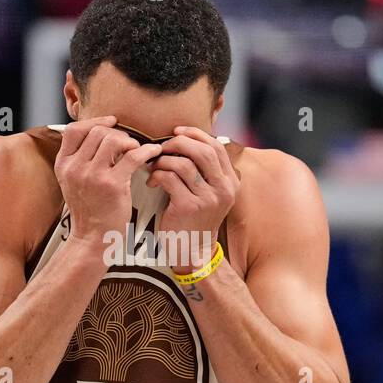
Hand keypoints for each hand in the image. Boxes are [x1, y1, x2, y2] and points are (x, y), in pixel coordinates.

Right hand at [55, 116, 163, 247]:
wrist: (92, 238)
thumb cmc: (89, 210)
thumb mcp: (73, 182)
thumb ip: (80, 159)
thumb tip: (99, 134)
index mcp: (64, 165)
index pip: (74, 130)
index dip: (95, 121)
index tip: (111, 122)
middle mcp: (75, 168)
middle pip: (97, 132)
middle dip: (117, 133)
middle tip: (128, 144)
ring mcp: (92, 176)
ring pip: (114, 139)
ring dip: (130, 141)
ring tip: (136, 151)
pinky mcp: (112, 185)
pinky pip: (133, 156)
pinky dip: (146, 151)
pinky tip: (153, 153)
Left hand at [146, 126, 239, 273]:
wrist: (192, 251)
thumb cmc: (195, 218)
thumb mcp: (210, 193)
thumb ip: (206, 170)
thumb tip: (189, 139)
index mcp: (230, 182)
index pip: (216, 146)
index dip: (195, 134)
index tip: (177, 131)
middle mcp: (224, 189)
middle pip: (203, 151)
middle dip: (179, 143)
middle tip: (163, 147)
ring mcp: (208, 199)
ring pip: (184, 163)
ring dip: (164, 161)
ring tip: (155, 167)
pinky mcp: (189, 207)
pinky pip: (170, 178)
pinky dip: (157, 175)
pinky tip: (152, 182)